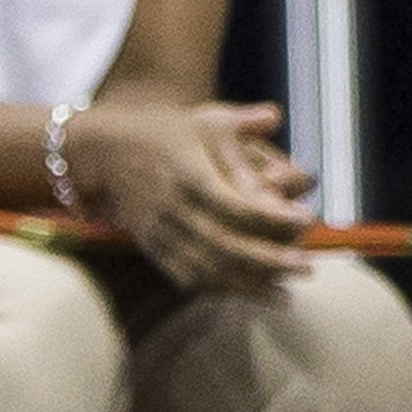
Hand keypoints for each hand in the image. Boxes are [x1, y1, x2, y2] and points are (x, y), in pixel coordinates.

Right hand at [64, 97, 316, 293]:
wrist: (101, 154)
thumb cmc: (158, 132)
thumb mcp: (198, 119)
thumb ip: (239, 121)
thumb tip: (276, 116)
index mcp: (190, 174)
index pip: (237, 204)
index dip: (275, 216)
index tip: (307, 217)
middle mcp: (176, 209)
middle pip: (228, 244)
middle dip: (271, 260)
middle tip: (310, 265)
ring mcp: (164, 234)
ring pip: (212, 269)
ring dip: (253, 284)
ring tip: (291, 290)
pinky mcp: (157, 250)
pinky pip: (193, 279)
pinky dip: (227, 291)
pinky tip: (259, 294)